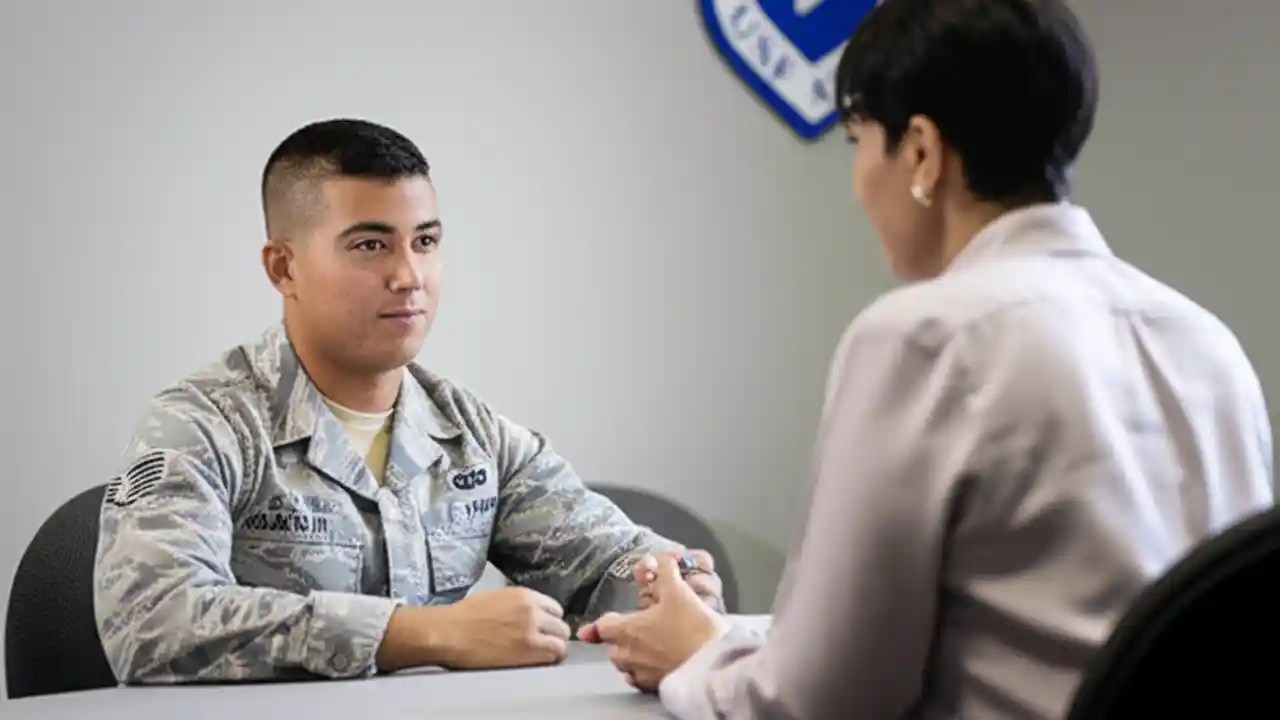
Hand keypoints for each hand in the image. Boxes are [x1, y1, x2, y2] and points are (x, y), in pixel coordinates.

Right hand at [429, 587, 570, 668]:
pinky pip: (553, 655)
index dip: (550, 622)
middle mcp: (532, 609)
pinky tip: (538, 662)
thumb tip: (529, 615)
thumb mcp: (496, 598)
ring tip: (542, 657)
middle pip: (561, 626)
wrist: (449, 631)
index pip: (555, 609)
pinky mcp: (527, 649)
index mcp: (524, 595)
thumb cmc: (463, 617)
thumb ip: (518, 605)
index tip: (546, 630)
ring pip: (561, 641)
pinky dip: (549, 660)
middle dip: (555, 637)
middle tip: (545, 646)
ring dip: (554, 650)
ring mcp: (532, 629)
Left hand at [578, 554, 727, 691]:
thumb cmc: (693, 627)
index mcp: (626, 631)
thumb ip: (665, 571)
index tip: (616, 616)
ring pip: (626, 664)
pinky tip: (660, 663)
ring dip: (633, 655)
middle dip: (623, 637)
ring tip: (652, 645)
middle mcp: (626, 655)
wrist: (714, 665)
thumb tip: (661, 556)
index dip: (608, 619)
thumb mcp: (679, 591)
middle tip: (642, 627)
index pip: (602, 626)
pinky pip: (640, 679)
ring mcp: (639, 675)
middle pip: (613, 646)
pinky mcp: (654, 688)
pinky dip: (646, 670)